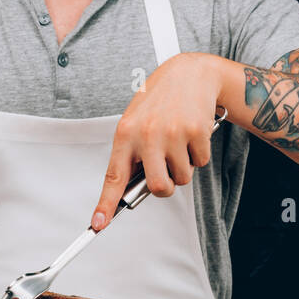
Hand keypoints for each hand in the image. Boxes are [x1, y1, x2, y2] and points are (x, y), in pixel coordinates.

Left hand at [91, 52, 226, 230]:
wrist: (189, 73)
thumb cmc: (159, 101)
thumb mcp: (137, 123)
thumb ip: (134, 154)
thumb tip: (134, 189)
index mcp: (126, 134)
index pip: (113, 176)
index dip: (106, 204)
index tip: (98, 225)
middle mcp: (147, 135)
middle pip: (158, 188)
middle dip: (166, 187)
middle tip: (167, 172)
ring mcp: (173, 133)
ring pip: (181, 178)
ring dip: (183, 168)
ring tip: (179, 143)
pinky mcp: (197, 132)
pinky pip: (200, 163)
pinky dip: (198, 154)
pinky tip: (192, 133)